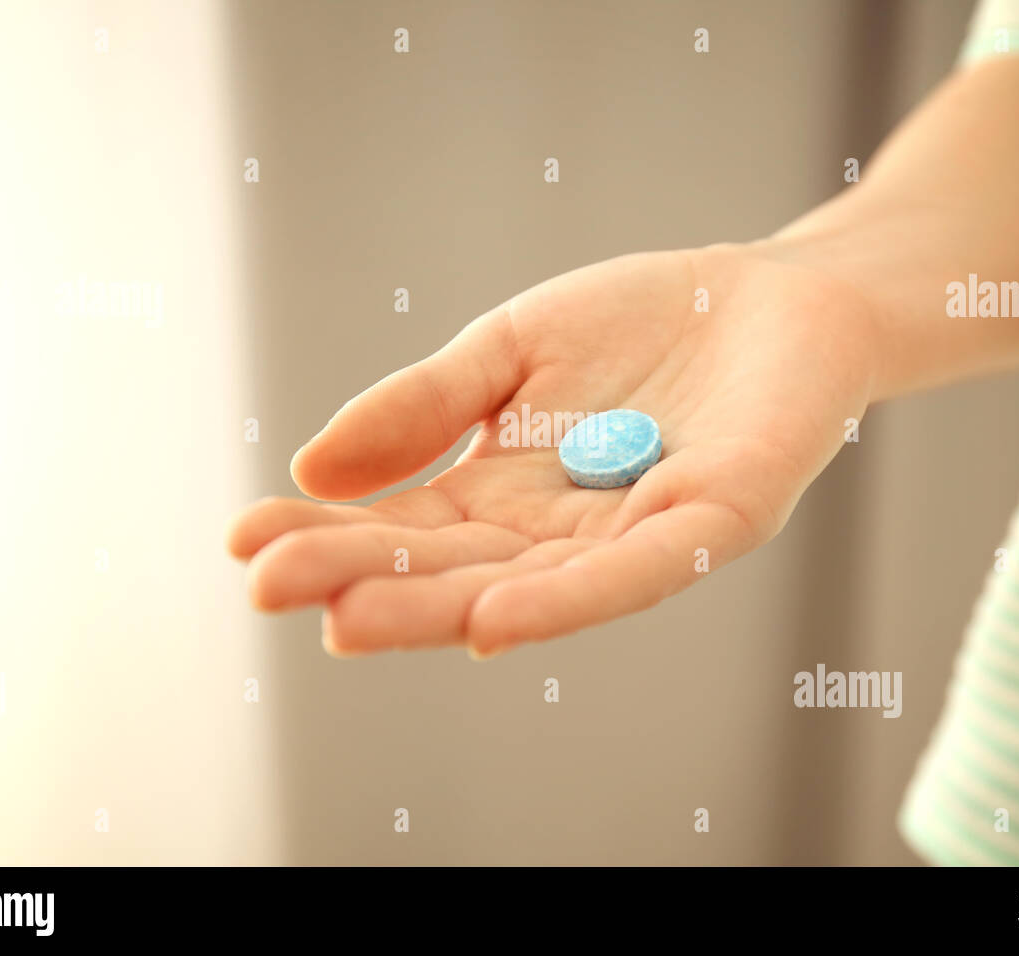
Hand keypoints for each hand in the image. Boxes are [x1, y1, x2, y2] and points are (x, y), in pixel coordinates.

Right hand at [225, 242, 877, 657]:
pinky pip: (633, 572)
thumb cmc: (644, 322)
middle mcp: (560, 533)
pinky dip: (565, 599)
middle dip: (361, 580)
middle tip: (266, 589)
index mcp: (506, 493)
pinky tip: (494, 618)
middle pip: (450, 568)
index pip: (405, 526)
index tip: (243, 540)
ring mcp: (632, 537)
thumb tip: (311, 464)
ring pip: (526, 585)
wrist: (775, 295)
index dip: (327, 534)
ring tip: (348, 619)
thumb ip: (423, 406)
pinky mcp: (710, 527)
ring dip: (438, 606)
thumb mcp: (510, 349)